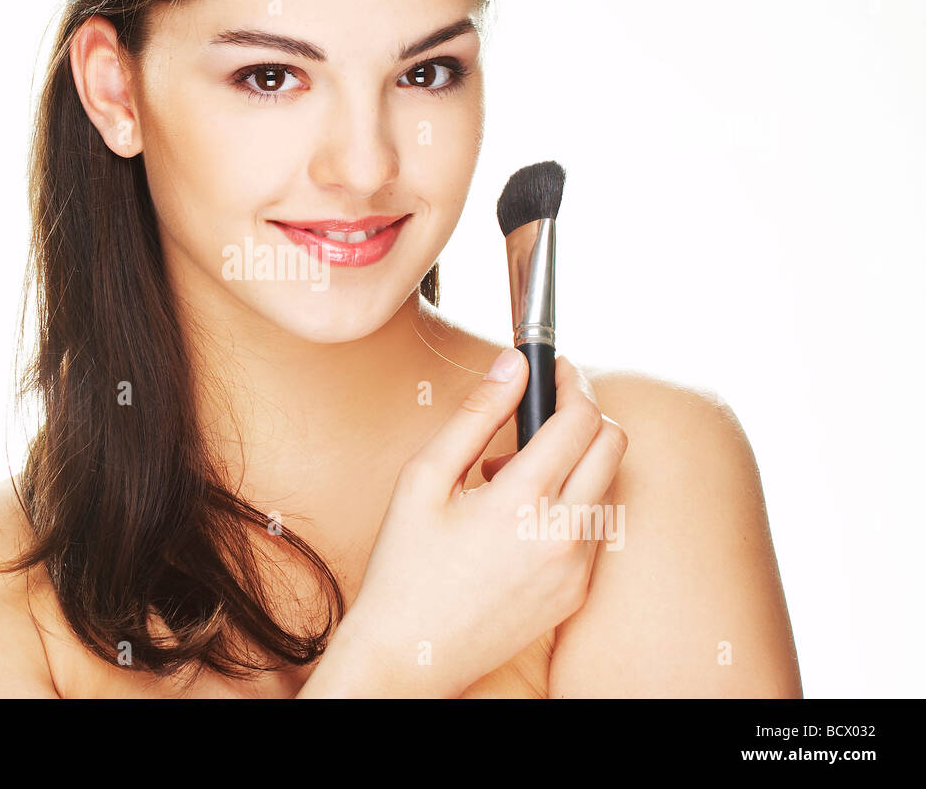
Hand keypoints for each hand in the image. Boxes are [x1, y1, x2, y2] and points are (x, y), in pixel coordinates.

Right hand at [340, 348, 627, 697]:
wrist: (409, 654)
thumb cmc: (405, 566)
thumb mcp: (424, 478)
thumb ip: (476, 414)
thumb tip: (514, 363)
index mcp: (523, 502)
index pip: (581, 418)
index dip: (570, 381)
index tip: (553, 368)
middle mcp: (564, 536)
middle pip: (614, 444)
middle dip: (583, 414)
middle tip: (539, 409)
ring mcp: (578, 569)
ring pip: (607, 484)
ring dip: (575, 461)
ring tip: (509, 472)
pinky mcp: (578, 592)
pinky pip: (594, 527)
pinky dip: (569, 503)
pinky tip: (518, 513)